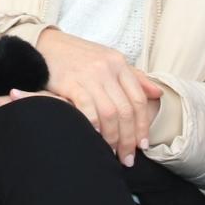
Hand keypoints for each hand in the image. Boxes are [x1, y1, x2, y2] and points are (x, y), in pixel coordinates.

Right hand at [34, 27, 163, 164]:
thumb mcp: (109, 61)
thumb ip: (134, 78)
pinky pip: (87, 109)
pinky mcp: (70, 82)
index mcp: (120, 63)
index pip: (139, 99)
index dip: (143, 125)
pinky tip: (94, 137)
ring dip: (112, 137)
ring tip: (111, 152)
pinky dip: (93, 125)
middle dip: (129, 139)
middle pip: (126, 110)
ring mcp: (89, 75)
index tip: (143, 145)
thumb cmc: (78, 57)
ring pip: (109, 113)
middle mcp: (108, 68)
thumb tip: (157, 93)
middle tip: (127, 158)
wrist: (46, 45)